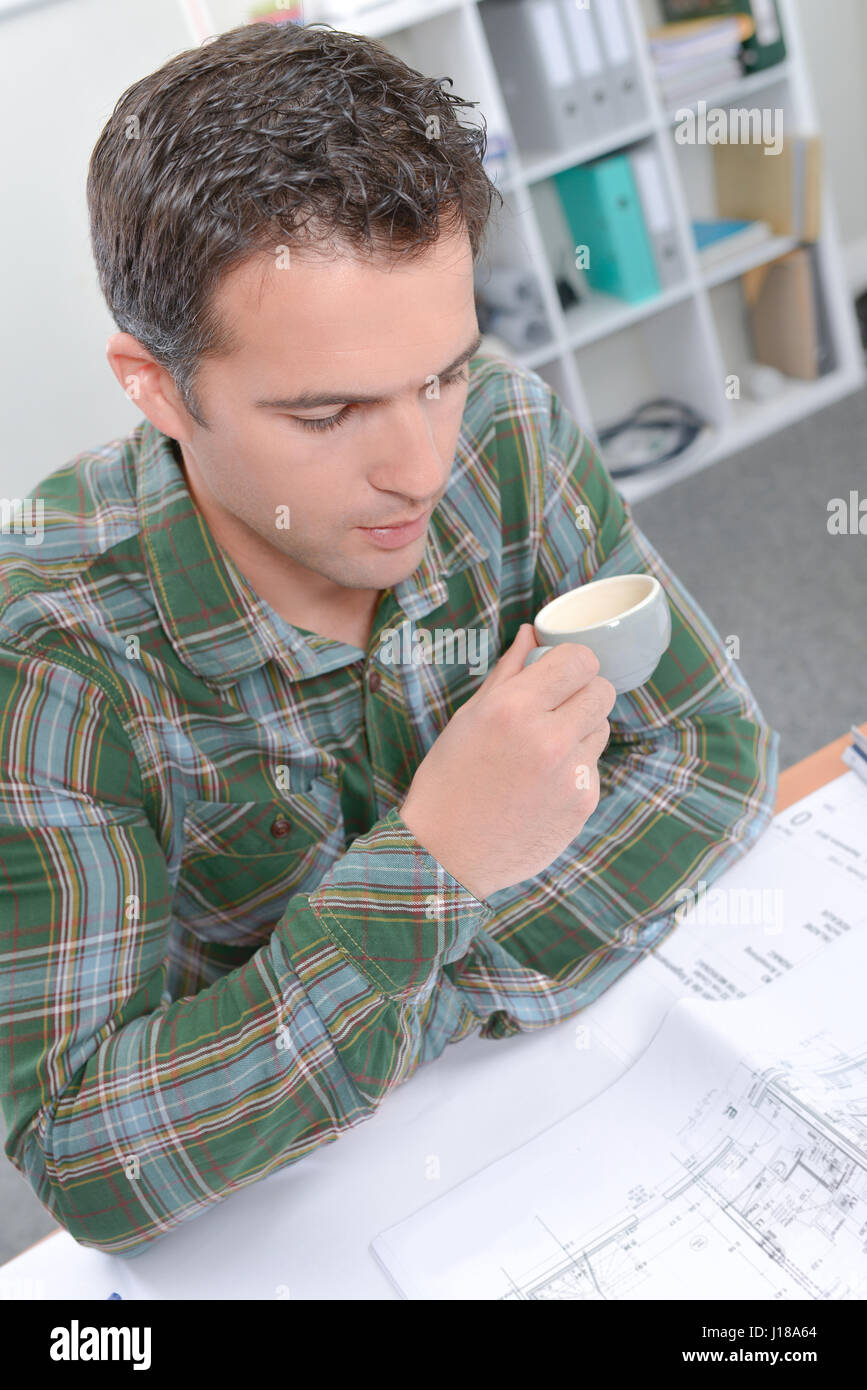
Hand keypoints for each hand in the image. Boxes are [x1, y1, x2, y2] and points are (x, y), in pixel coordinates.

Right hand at [398, 624, 615, 899]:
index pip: (580, 660)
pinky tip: (543, 785)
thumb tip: (532, 632)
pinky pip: (594, 767)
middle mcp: (548, 737)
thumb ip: (509, 671)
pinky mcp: (583, 803)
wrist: (447, 853)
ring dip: (582, 730)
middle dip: (583, 693)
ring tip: (545, 751)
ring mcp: (571, 773)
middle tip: (558, 709)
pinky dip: (576, 769)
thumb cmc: (450, 780)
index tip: (561, 673)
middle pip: (603, 690)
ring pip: (602, 728)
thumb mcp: (469, 717)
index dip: (574, 662)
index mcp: (514, 707)